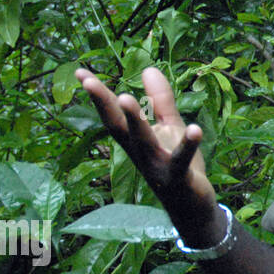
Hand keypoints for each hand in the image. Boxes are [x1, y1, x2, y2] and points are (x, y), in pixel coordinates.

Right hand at [75, 65, 215, 237]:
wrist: (192, 206)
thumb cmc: (175, 163)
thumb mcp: (169, 127)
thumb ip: (160, 100)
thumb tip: (148, 68)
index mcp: (134, 140)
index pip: (112, 114)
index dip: (97, 94)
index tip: (79, 71)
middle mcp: (139, 153)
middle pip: (118, 127)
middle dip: (104, 105)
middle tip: (88, 82)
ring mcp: (157, 166)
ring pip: (143, 142)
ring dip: (135, 121)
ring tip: (126, 97)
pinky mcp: (179, 178)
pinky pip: (182, 160)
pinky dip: (188, 145)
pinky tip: (195, 128)